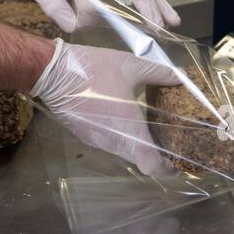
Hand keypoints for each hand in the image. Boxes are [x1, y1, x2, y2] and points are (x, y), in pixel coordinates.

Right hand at [30, 39, 180, 175]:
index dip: (167, 169)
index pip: (151, 164)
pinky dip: (118, 138)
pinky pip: (108, 143)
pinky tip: (119, 119)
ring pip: (123, 152)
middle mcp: (112, 141)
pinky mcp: (84, 135)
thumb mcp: (130, 64)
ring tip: (146, 127)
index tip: (176, 163)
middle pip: (139, 160)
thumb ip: (159, 72)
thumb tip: (182, 77)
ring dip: (135, 145)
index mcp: (128, 128)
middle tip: (167, 140)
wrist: (51, 72)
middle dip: (154, 155)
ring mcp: (96, 140)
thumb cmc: (93, 69)